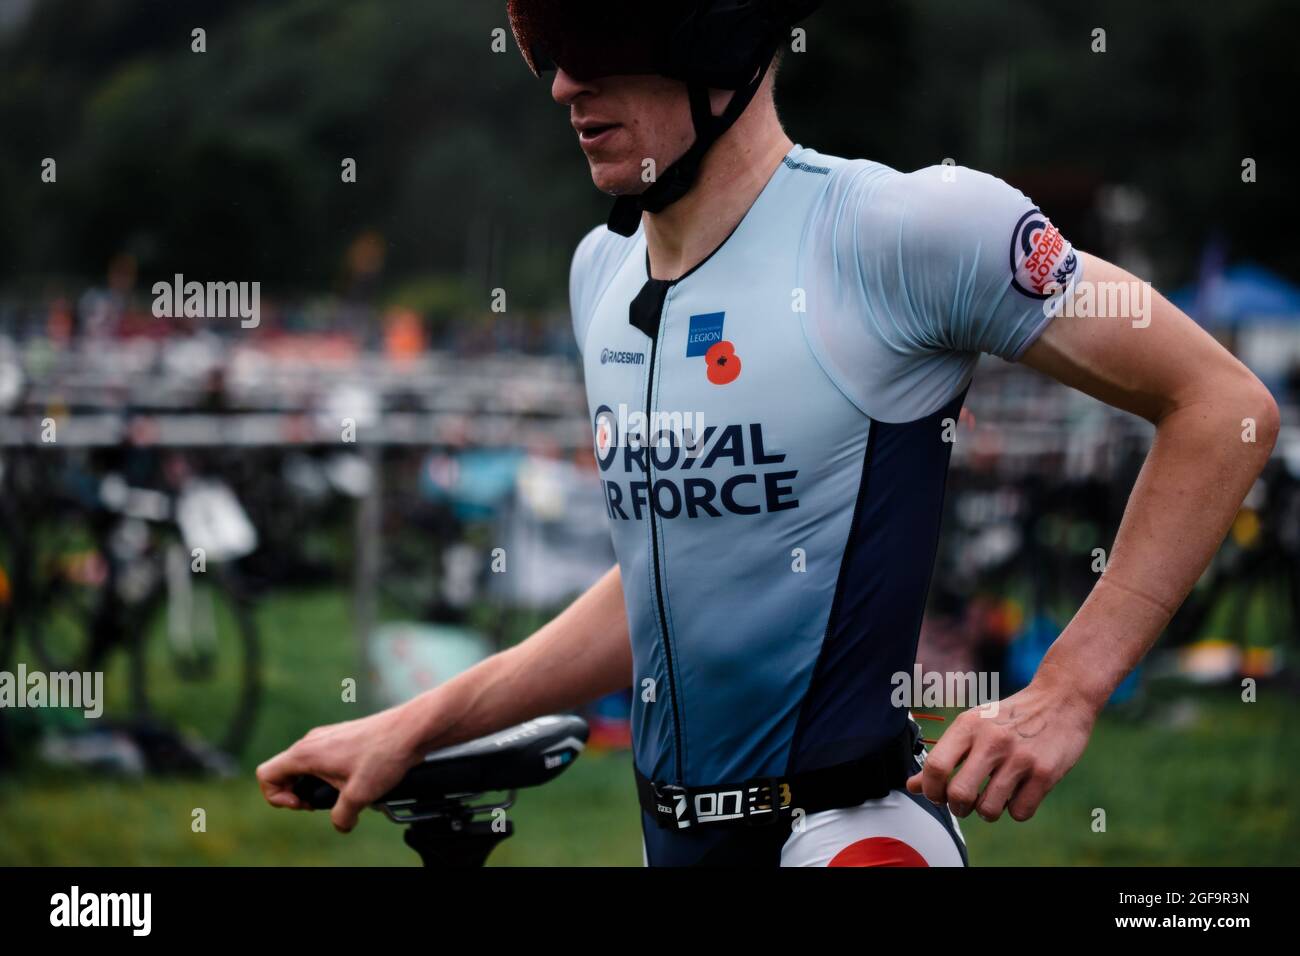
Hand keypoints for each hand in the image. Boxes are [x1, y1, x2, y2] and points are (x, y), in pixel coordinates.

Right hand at [256, 704, 425, 832]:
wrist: (411, 729)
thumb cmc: (384, 754)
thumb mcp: (359, 795)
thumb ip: (341, 816)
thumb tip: (341, 823)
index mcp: (306, 753)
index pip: (266, 775)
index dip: (276, 797)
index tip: (303, 804)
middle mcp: (312, 741)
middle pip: (285, 771)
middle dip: (297, 794)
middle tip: (319, 804)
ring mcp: (328, 736)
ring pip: (305, 765)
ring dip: (315, 785)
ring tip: (339, 796)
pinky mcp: (343, 736)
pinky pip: (324, 758)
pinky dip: (330, 774)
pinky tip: (354, 783)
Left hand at [905, 680, 1097, 821]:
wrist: (1061, 700)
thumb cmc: (1009, 718)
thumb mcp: (973, 726)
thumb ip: (944, 756)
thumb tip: (913, 786)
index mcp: (969, 725)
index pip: (935, 766)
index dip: (930, 789)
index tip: (937, 794)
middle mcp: (993, 741)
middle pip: (958, 794)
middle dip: (957, 808)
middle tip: (964, 804)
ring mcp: (1020, 758)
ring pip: (988, 810)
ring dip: (987, 812)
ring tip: (993, 798)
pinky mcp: (1045, 774)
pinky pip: (1019, 813)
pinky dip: (1016, 810)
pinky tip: (1019, 793)